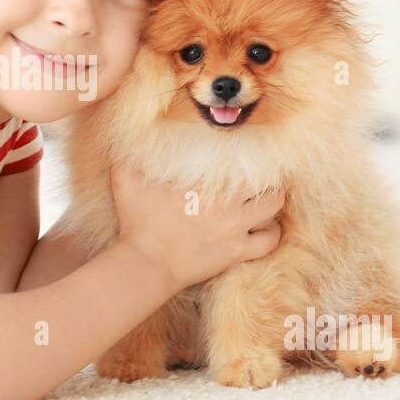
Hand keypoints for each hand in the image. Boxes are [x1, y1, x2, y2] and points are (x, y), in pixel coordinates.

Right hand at [110, 161, 284, 293]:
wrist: (146, 263)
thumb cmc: (136, 222)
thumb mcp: (125, 181)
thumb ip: (127, 156)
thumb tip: (126, 136)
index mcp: (206, 182)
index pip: (241, 159)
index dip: (250, 153)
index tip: (248, 152)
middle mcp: (227, 203)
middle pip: (266, 183)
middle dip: (268, 178)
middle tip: (263, 177)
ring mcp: (235, 229)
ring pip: (274, 209)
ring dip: (273, 203)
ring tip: (267, 199)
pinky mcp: (236, 253)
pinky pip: (269, 242)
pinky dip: (272, 233)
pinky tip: (266, 228)